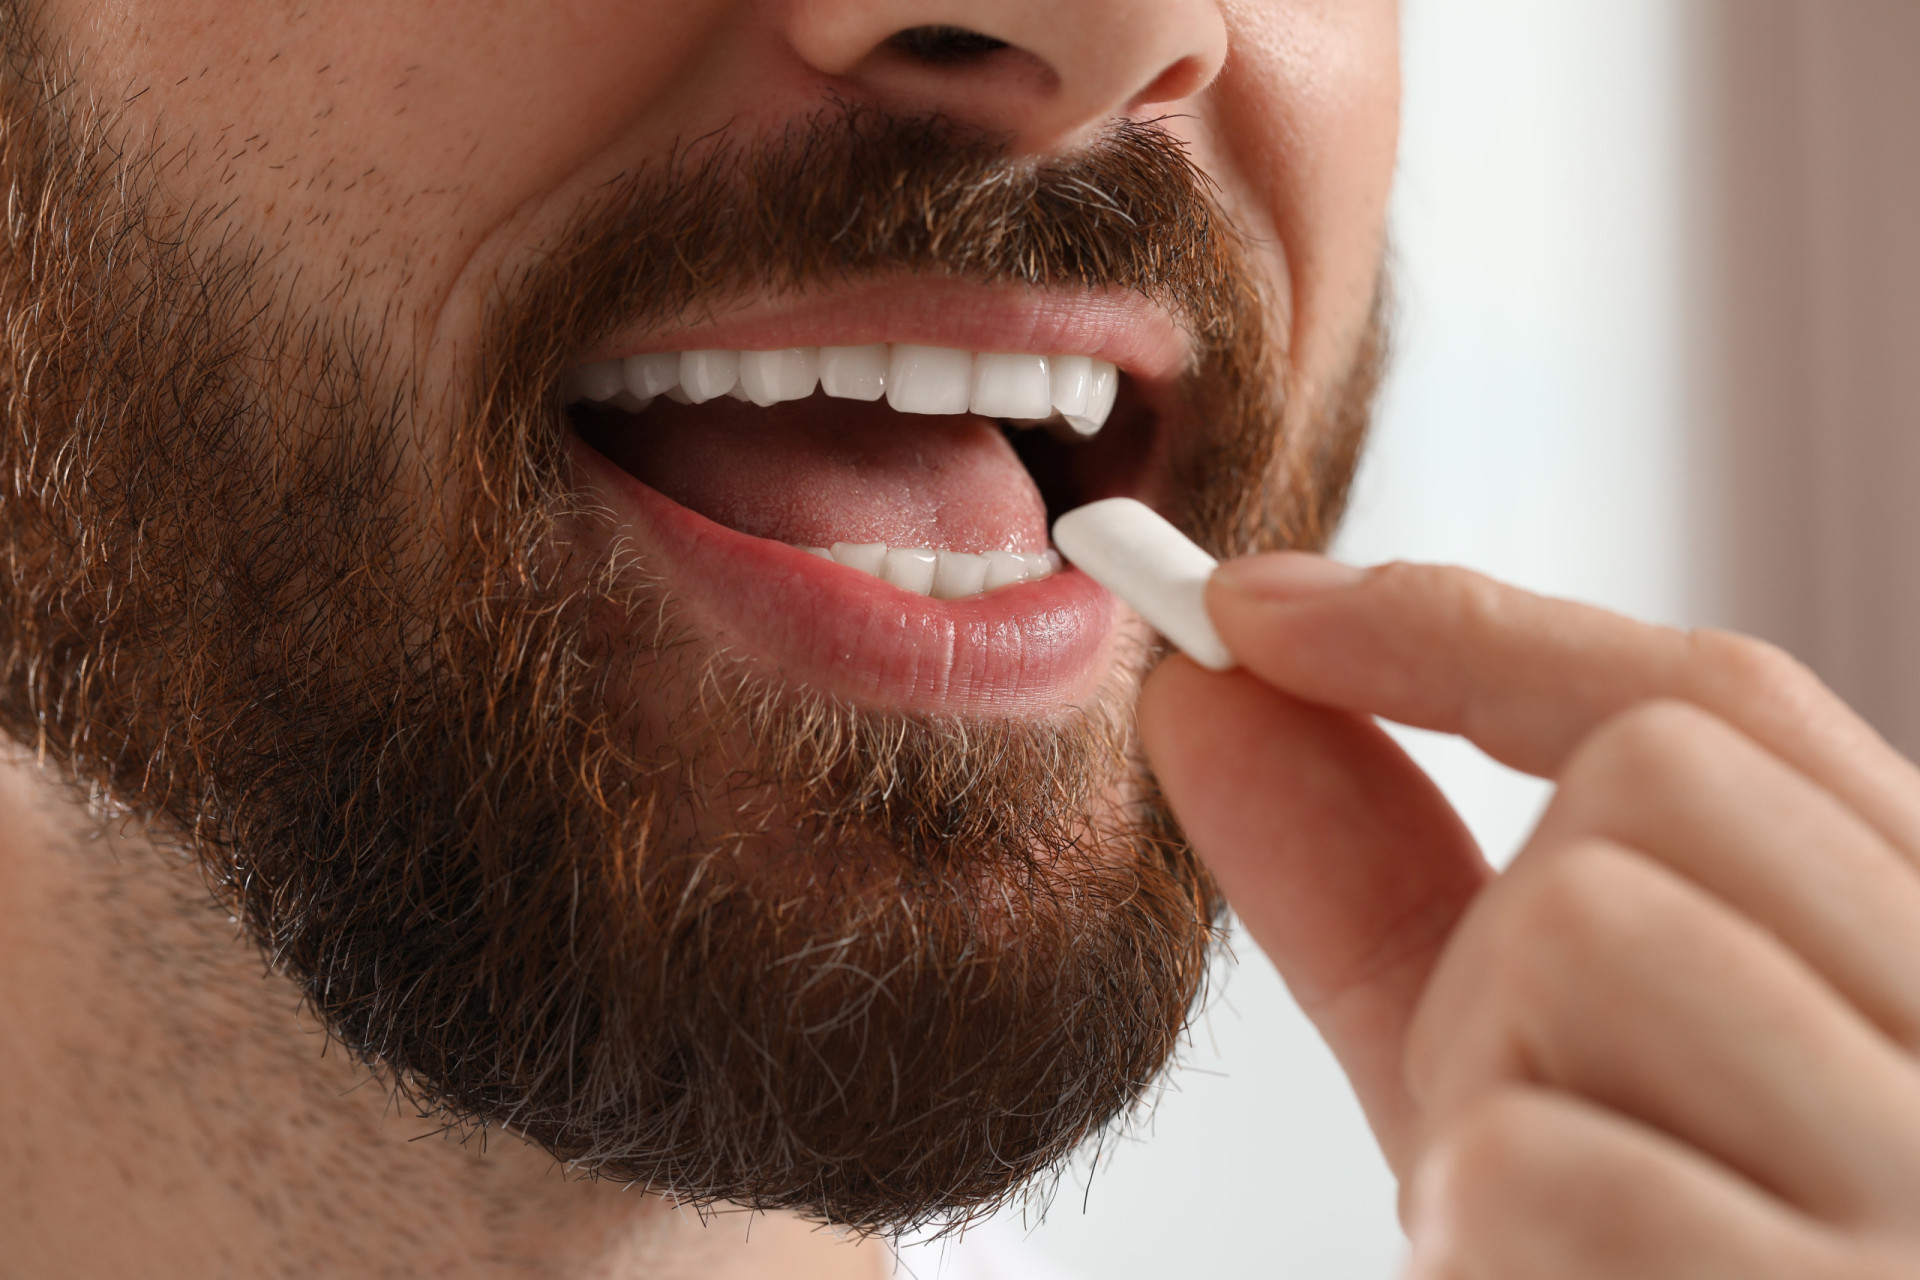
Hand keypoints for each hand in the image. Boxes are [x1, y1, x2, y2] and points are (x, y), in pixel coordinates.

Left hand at [1138, 554, 1919, 1277]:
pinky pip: (1538, 1161)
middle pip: (1654, 787)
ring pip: (1591, 935)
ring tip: (1559, 1240)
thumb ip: (1370, 878)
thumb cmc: (1607, 1279)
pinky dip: (1482, 1235)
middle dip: (1506, 924)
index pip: (1724, 703)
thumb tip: (1209, 689)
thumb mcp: (1491, 1071)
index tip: (1247, 609)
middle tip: (1523, 1104)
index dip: (1465, 630)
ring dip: (1491, 1085)